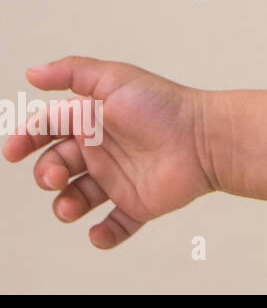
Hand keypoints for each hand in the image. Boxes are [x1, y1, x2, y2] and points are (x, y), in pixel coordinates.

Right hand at [2, 56, 217, 248]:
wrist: (207, 138)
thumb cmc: (164, 106)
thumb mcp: (116, 79)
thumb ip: (73, 73)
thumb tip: (32, 73)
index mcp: (92, 121)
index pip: (48, 130)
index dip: (26, 139)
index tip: (12, 151)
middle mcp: (102, 150)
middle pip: (56, 167)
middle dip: (46, 174)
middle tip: (55, 177)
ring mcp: (119, 178)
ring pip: (77, 199)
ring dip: (65, 206)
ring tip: (70, 207)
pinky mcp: (139, 204)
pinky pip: (116, 225)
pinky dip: (104, 234)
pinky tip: (99, 232)